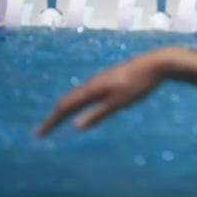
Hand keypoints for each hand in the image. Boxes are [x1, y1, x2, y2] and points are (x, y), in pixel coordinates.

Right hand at [36, 48, 173, 136]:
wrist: (157, 62)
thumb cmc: (139, 84)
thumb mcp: (119, 102)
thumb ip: (98, 114)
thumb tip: (76, 126)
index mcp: (92, 88)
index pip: (65, 106)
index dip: (51, 121)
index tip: (39, 134)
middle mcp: (92, 82)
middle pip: (67, 100)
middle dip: (54, 116)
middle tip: (43, 131)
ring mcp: (100, 79)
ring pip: (76, 95)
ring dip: (64, 108)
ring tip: (56, 120)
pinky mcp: (109, 79)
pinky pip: (85, 92)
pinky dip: (76, 102)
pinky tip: (81, 105)